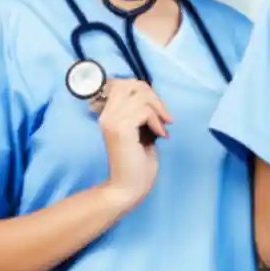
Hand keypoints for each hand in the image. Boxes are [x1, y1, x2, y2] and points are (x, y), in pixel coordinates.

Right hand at [92, 80, 171, 209]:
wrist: (128, 188)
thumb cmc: (137, 163)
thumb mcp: (140, 131)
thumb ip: (140, 113)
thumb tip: (152, 97)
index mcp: (107, 113)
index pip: (121, 82)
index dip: (141, 89)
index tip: (155, 107)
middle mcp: (106, 115)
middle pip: (130, 83)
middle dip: (152, 95)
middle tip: (163, 116)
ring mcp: (111, 121)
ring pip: (140, 95)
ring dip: (158, 109)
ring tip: (163, 126)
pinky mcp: (120, 129)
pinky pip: (144, 111)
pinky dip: (157, 120)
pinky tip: (161, 135)